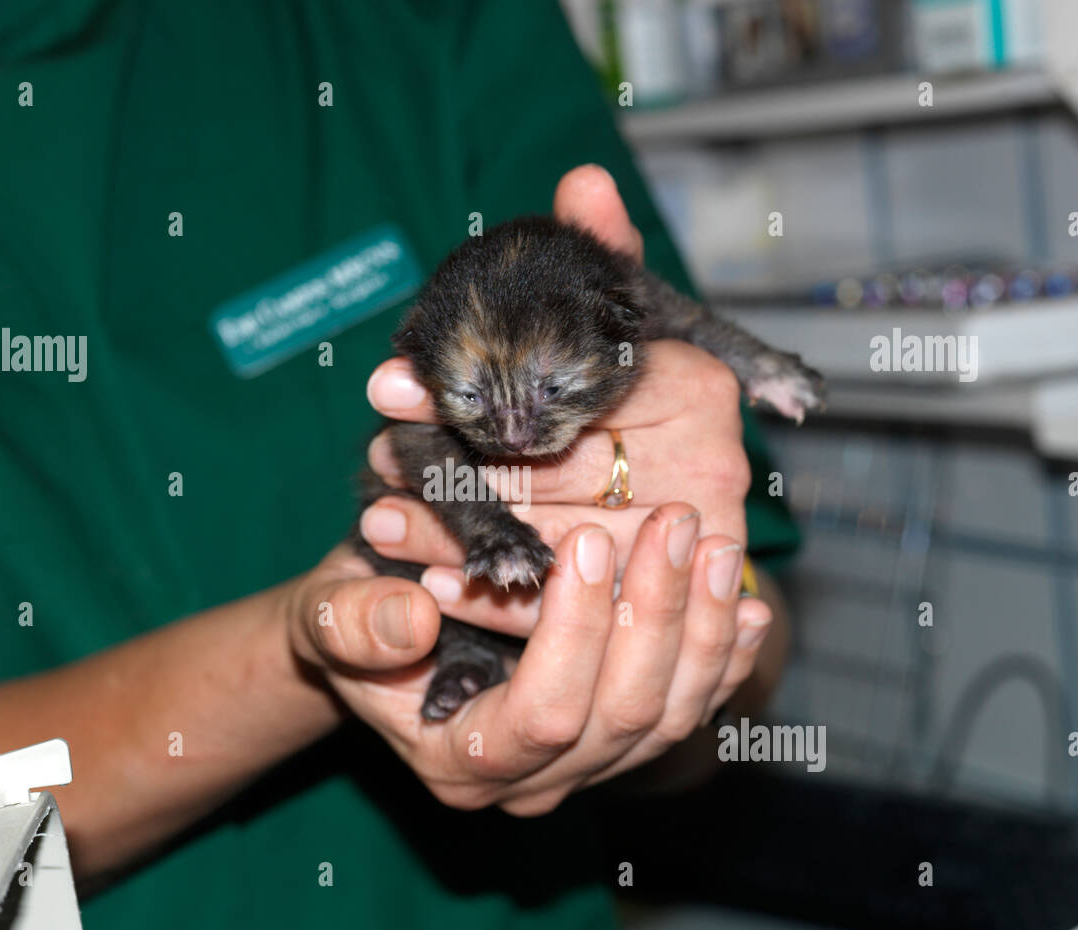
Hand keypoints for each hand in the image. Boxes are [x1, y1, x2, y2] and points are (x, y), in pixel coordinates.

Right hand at [287, 503, 759, 813]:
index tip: (586, 543)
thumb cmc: (351, 622)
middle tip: (674, 525)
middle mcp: (534, 780)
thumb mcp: (323, 616)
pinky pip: (690, 710)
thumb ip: (350, 625)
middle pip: (623, 717)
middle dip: (657, 616)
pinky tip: (748, 602)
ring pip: (670, 718)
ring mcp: (586, 765)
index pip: (542, 717)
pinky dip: (725, 658)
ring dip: (703, 629)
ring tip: (717, 546)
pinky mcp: (621, 738)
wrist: (384, 636)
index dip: (575, 634)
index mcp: (462, 762)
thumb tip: (411, 621)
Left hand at [361, 166, 773, 694]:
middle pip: (551, 468)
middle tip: (370, 463)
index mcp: (700, 387)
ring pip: (548, 540)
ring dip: (454, 534)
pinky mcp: (655, 603)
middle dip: (448, 467)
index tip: (384, 389)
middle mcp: (707, 467)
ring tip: (378, 519)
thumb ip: (602, 253)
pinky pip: (560, 601)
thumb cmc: (644, 396)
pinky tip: (431, 578)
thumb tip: (584, 178)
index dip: (465, 389)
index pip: (561, 389)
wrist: (683, 498)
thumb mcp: (628, 314)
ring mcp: (683, 542)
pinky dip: (494, 595)